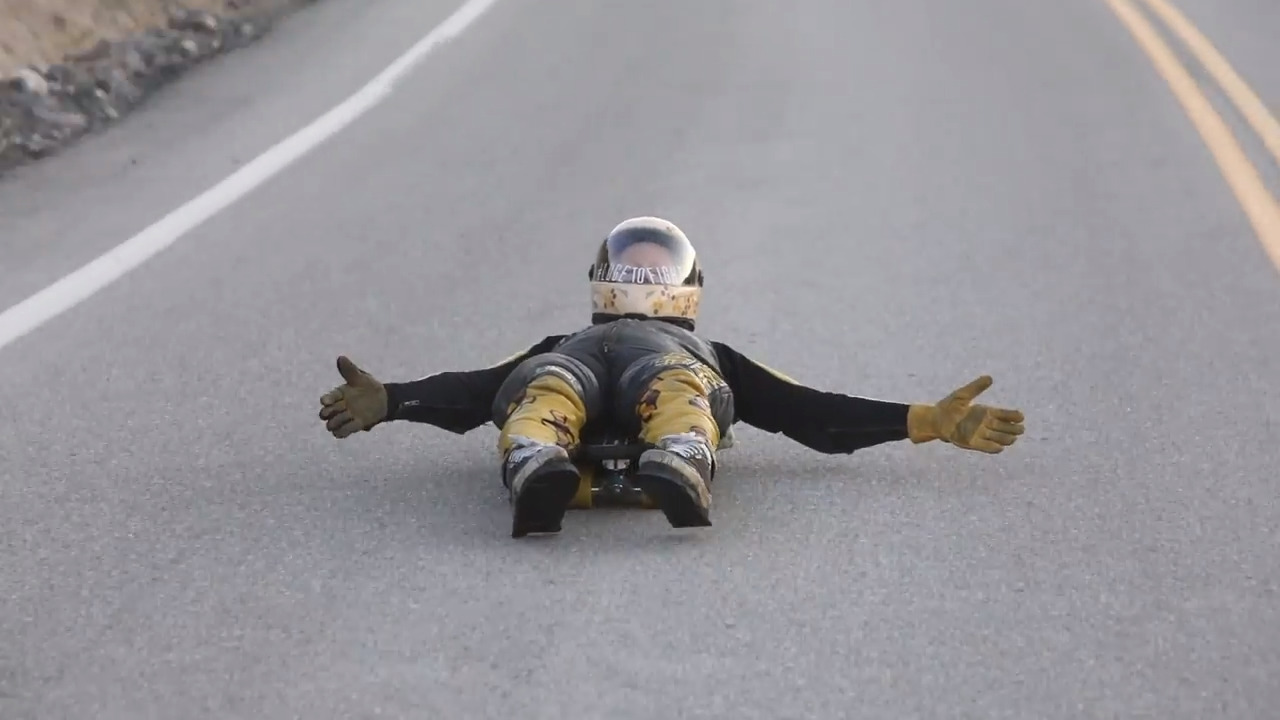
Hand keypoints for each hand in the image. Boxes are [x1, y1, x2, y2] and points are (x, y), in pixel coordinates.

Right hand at [319, 356, 388, 438]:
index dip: (325, 400)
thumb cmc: (369, 386)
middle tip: (342, 409)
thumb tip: (341, 358)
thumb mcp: (361, 377)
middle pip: (325, 414)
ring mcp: (345, 418)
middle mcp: (338, 407)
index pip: (326, 399)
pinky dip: (343, 431)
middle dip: (330, 413)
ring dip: (337, 423)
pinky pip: (341, 433)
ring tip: (348, 416)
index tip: (326, 401)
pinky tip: (352, 424)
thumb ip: (350, 370)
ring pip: (331, 425)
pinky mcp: (353, 426)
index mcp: (339, 394)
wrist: (384, 399)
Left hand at [907, 375, 1024, 452]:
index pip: (1004, 414)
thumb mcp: (963, 395)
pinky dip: (993, 448)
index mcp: (985, 412)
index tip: (1020, 416)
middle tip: (1020, 429)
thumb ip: (976, 387)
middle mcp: (985, 424)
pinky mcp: (971, 443)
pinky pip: (985, 447)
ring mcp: (979, 434)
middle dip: (1013, 429)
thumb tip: (990, 378)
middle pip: (1004, 428)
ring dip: (1006, 439)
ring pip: (998, 438)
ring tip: (1012, 439)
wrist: (935, 419)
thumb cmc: (948, 406)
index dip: (1013, 416)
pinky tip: (1000, 448)